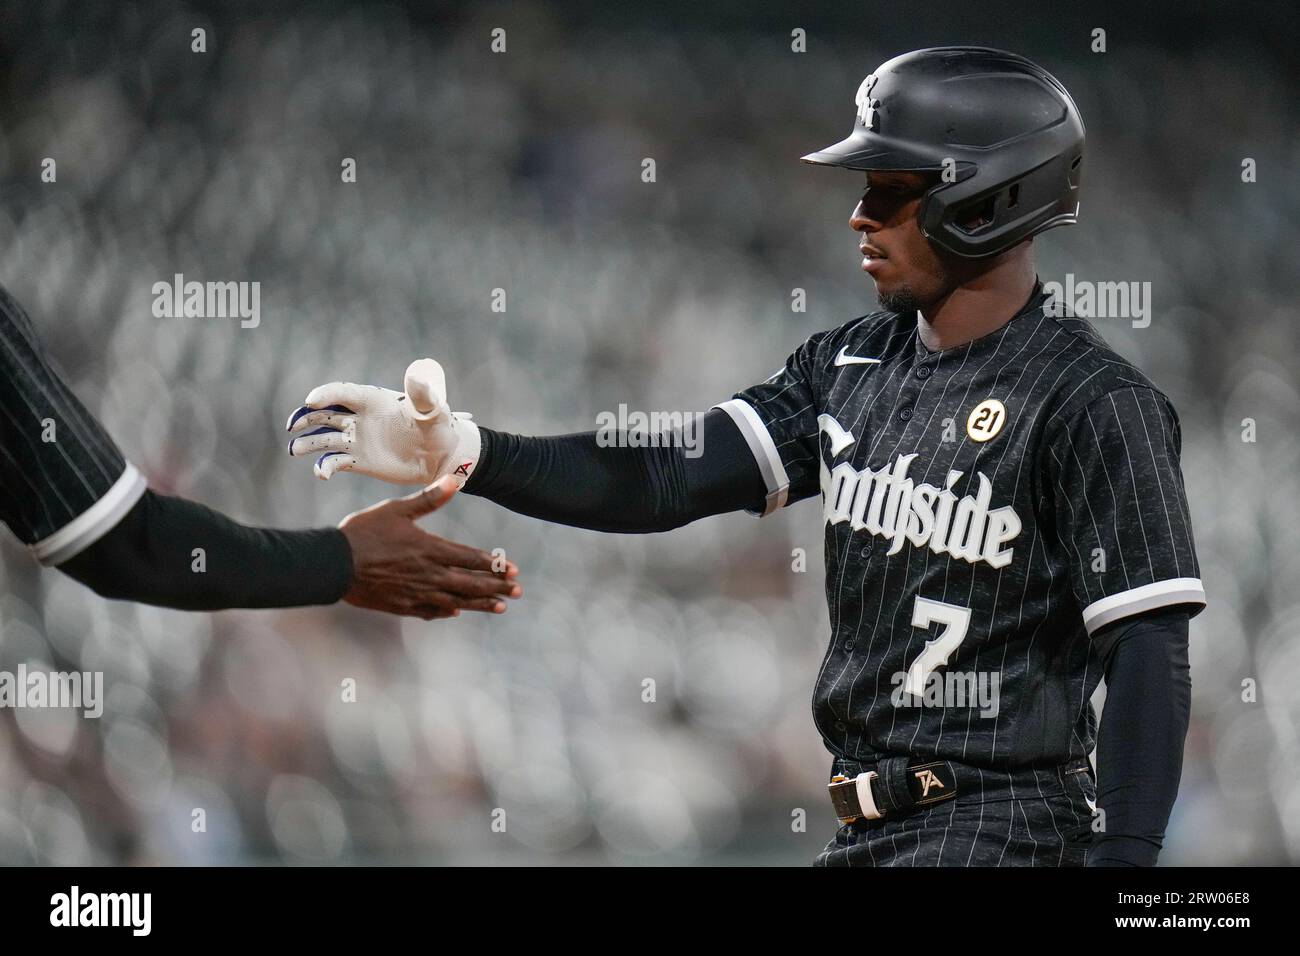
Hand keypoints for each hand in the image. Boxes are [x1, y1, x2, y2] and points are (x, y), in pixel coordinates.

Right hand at [286, 358, 479, 485]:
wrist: (441, 457)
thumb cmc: (439, 427)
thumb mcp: (433, 410)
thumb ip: (422, 395)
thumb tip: (416, 377)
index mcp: (373, 400)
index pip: (343, 393)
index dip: (326, 394)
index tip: (311, 400)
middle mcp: (360, 418)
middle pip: (325, 413)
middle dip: (306, 417)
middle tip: (293, 426)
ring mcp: (357, 439)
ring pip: (325, 439)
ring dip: (308, 443)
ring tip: (295, 449)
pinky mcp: (358, 461)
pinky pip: (335, 462)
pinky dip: (325, 467)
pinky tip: (322, 474)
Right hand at [338, 477, 519, 619]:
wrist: (333, 564)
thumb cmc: (363, 532)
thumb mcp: (397, 510)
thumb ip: (428, 499)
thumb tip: (455, 479)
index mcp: (430, 549)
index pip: (471, 559)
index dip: (494, 565)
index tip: (513, 570)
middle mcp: (429, 575)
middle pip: (470, 583)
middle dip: (497, 587)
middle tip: (518, 591)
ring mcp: (416, 593)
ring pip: (456, 600)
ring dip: (480, 603)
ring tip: (501, 607)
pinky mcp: (401, 605)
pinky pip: (431, 611)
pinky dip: (447, 611)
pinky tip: (456, 611)